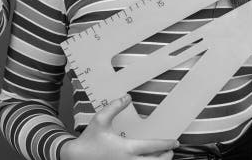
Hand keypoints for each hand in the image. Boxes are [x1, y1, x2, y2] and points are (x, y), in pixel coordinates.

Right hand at [61, 95, 177, 159]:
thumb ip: (114, 107)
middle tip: (171, 150)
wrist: (76, 158)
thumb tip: (127, 97)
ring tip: (162, 157)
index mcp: (126, 148)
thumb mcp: (100, 119)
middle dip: (167, 157)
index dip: (166, 144)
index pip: (153, 146)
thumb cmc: (89, 140)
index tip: (175, 142)